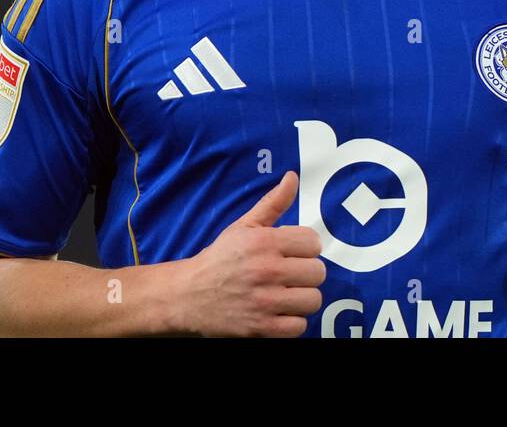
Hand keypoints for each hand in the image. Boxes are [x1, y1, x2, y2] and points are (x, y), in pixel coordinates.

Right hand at [176, 171, 325, 336]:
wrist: (188, 295)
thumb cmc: (220, 258)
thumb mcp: (243, 226)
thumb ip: (272, 203)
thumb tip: (292, 177)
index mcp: (264, 242)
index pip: (313, 243)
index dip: (305, 248)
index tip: (293, 253)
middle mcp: (266, 270)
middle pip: (318, 272)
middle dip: (305, 273)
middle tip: (289, 275)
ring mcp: (265, 302)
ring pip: (313, 300)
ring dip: (301, 298)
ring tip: (286, 294)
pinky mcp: (262, 328)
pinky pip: (299, 326)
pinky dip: (292, 322)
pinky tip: (279, 312)